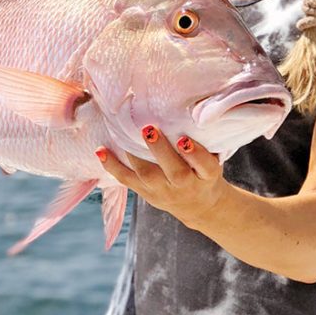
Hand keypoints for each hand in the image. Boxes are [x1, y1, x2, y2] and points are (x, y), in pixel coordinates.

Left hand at [96, 126, 226, 229]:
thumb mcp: (215, 159)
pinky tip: (100, 151)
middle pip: (175, 172)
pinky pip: (127, 181)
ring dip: (134, 155)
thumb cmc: (205, 173)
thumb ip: (206, 140)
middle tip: (149, 130)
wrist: (199, 206)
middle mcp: (186, 185)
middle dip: (160, 151)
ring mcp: (164, 191)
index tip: (184, 140)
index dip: (196, 154)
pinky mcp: (146, 193)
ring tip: (124, 134)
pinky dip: (112, 166)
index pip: (205, 166)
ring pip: (148, 176)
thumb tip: (195, 108)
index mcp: (207, 176)